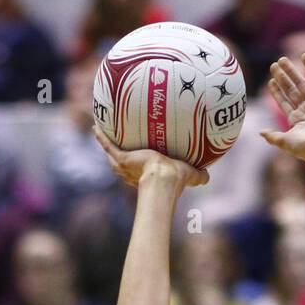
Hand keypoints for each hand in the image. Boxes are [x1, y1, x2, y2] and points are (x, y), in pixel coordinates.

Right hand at [92, 125, 207, 189]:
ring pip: (112, 154)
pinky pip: (107, 144)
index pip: (143, 170)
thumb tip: (208, 177)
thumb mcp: (190, 174)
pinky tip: (96, 126)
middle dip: (121, 155)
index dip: (141, 164)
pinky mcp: (121, 157)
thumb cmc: (178, 178)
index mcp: (149, 175)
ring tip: (102, 132)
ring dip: (107, 144)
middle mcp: (134, 172)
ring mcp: (125, 165)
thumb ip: (199, 175)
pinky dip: (101, 136)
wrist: (164, 178)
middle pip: (124, 162)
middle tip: (119, 143)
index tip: (142, 158)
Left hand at [260, 53, 304, 165]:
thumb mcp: (285, 142)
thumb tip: (260, 132)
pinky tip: (304, 56)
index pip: (284, 102)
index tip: (271, 81)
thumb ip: (273, 136)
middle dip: (282, 77)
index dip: (277, 91)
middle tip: (274, 65)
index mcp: (295, 119)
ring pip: (301, 83)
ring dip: (292, 70)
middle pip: (291, 90)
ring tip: (282, 59)